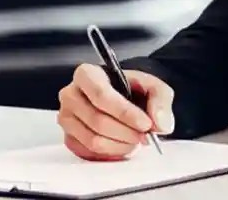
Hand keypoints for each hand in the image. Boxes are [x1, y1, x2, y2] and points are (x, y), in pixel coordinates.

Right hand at [57, 64, 174, 160]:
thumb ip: (160, 100)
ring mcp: (67, 118)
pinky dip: (111, 153)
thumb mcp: (152, 86)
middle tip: (145, 135)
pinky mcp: (69, 138)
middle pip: (98, 120)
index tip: (145, 124)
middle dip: (127, 132)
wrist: (123, 100)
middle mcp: (71, 94)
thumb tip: (159, 123)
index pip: (101, 95)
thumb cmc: (131, 90)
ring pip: (94, 140)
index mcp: (87, 74)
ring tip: (135, 139)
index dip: (125, 113)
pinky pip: (90, 153)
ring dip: (121, 144)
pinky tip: (122, 144)